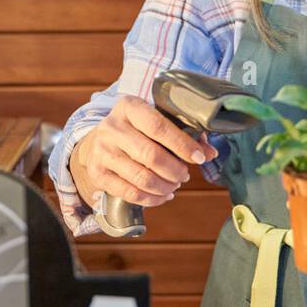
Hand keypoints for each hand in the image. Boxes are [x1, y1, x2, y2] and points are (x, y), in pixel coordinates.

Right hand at [70, 95, 216, 211]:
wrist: (96, 143)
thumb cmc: (136, 131)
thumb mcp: (154, 121)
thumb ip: (184, 133)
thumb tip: (210, 152)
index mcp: (128, 107)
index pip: (158, 126)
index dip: (182, 144)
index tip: (199, 157)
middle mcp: (111, 127)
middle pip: (151, 155)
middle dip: (175, 170)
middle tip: (185, 175)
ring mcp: (102, 151)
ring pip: (142, 177)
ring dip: (165, 186)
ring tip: (174, 185)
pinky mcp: (97, 174)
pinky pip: (131, 193)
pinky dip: (152, 199)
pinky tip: (162, 195)